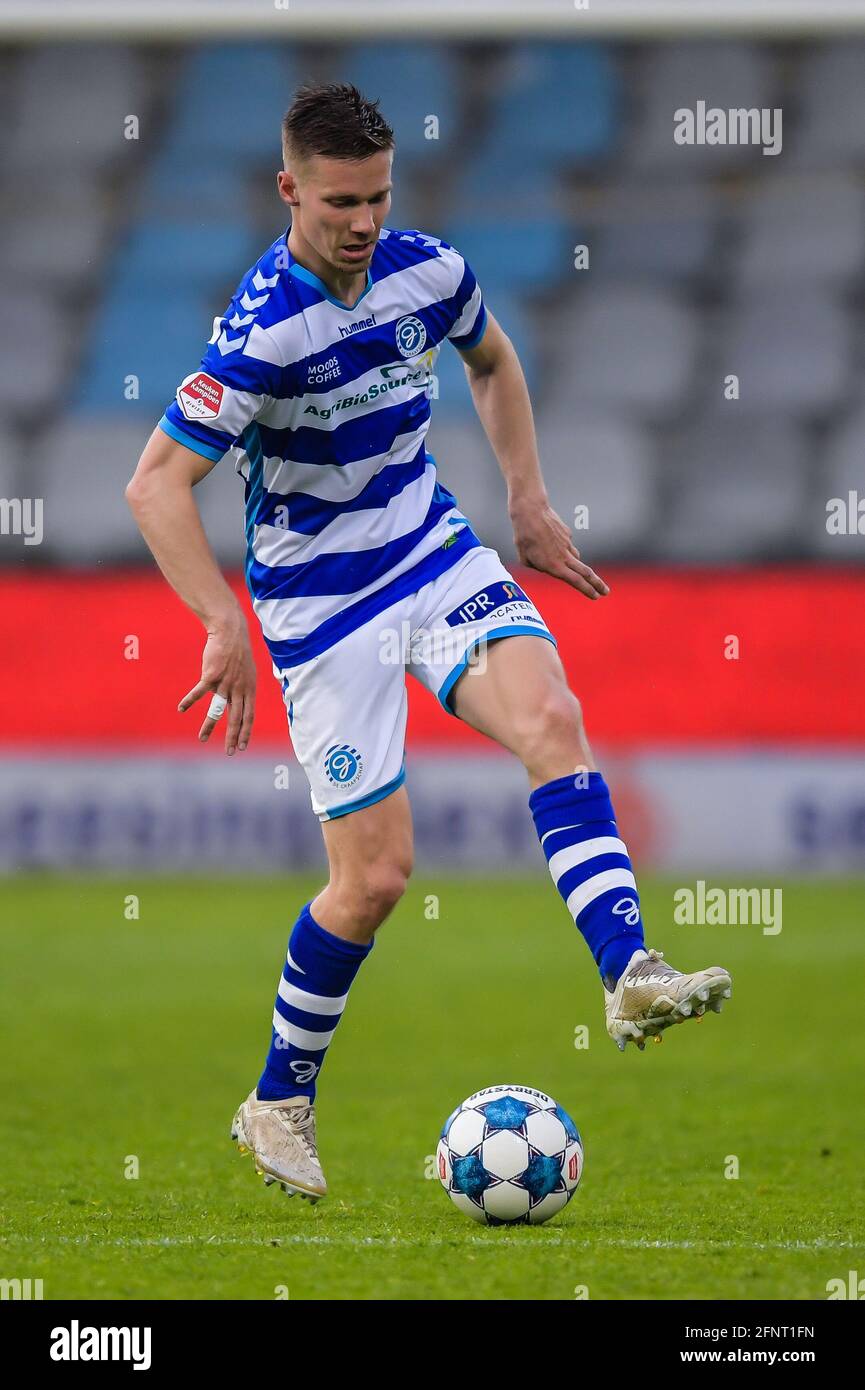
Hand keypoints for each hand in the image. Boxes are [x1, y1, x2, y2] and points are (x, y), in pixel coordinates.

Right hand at [178, 612, 256, 754]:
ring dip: (209, 726)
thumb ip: (244, 687)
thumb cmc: (238, 652)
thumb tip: (241, 699)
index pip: (250, 715)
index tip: (243, 746)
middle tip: (231, 752)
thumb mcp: (248, 672)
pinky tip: (181, 709)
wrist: (230, 633)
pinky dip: (189, 701)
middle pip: (236, 718)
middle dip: (233, 737)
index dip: (247, 732)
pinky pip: (199, 692)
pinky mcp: (211, 676)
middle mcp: (239, 689)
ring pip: (217, 710)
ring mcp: (225, 683)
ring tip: (202, 739)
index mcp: (249, 689)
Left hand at [510, 497, 608, 599]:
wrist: (531, 511)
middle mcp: (564, 556)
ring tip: (552, 556)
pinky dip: (559, 547)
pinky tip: (546, 539)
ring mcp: (568, 544)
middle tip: (606, 592)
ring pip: (575, 558)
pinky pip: (566, 545)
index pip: (576, 581)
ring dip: (571, 563)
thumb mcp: (525, 559)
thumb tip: (546, 566)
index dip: (587, 590)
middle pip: (586, 573)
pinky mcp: (567, 534)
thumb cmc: (524, 536)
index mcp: (554, 566)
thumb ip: (538, 567)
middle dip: (597, 584)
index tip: (596, 597)